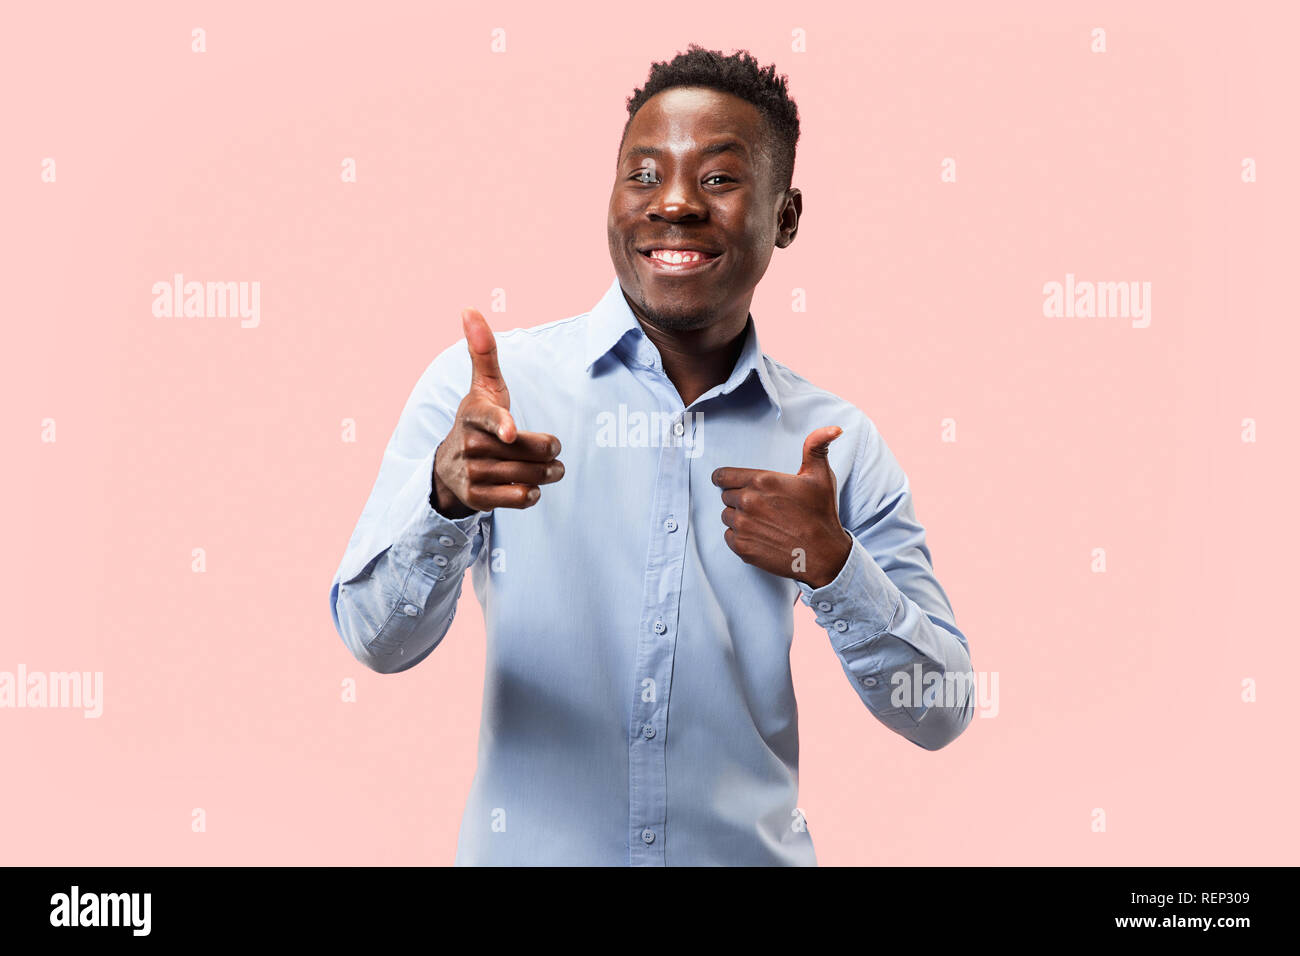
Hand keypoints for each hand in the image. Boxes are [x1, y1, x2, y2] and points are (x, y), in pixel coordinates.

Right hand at [431, 308, 563, 516]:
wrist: (449, 466)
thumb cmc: (478, 418)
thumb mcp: (483, 386)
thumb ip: (483, 351)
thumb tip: (469, 308)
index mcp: (472, 414)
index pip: (487, 417)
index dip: (501, 424)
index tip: (511, 432)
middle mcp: (468, 444)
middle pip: (521, 451)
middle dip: (546, 452)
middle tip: (557, 452)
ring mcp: (470, 472)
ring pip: (522, 475)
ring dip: (546, 474)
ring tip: (555, 470)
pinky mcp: (475, 498)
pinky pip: (513, 499)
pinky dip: (528, 495)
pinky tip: (533, 487)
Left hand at [711, 426, 852, 588]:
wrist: (824, 555)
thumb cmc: (822, 513)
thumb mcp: (821, 476)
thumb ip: (817, 447)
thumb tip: (834, 428)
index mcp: (762, 481)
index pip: (722, 476)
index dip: (726, 479)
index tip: (733, 483)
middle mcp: (748, 502)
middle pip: (726, 496)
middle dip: (740, 498)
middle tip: (763, 506)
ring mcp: (743, 526)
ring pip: (727, 516)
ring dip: (739, 518)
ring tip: (764, 522)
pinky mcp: (742, 547)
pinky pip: (729, 537)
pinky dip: (740, 537)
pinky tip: (761, 536)